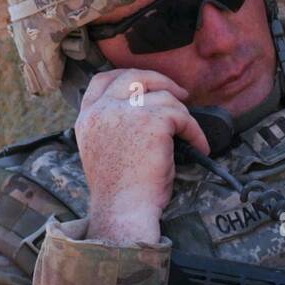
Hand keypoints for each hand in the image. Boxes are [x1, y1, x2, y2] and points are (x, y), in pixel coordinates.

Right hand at [75, 69, 208, 245]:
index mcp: (87, 118)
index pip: (101, 81)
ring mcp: (126, 112)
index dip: (127, 76)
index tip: (145, 84)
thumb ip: (112, 124)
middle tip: (180, 94)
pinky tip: (198, 145)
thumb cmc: (117, 190)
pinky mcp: (152, 120)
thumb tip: (143, 110)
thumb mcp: (103, 149)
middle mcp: (102, 110)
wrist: (123, 209)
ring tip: (188, 134)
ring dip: (181, 114)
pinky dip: (195, 131)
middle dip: (160, 80)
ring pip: (164, 97)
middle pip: (133, 76)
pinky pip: (182, 116)